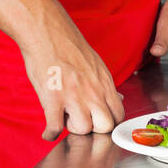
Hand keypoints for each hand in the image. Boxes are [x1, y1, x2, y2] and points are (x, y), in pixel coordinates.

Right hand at [21, 0, 125, 139]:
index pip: (119, 115)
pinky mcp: (53, 98)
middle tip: (81, 121)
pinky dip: (50, 134)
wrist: (48, 33)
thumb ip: (106, 86)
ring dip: (72, 129)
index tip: (97, 122)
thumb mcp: (96, 65)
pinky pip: (55, 128)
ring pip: (83, 129)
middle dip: (94, 129)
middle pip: (105, 126)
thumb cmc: (69, 48)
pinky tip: (48, 131)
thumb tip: (119, 99)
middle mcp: (93, 91)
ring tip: (64, 120)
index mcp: (104, 83)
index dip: (108, 122)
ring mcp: (74, 96)